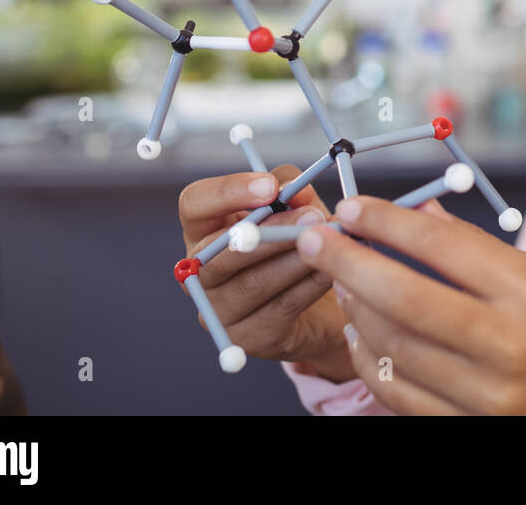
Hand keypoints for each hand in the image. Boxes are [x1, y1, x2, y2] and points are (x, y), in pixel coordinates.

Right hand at [178, 164, 351, 374]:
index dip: (227, 192)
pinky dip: (309, 286)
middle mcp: (201, 272)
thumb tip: (294, 191)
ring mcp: (219, 309)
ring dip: (294, 259)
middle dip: (271, 232)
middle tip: (312, 217)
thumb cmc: (300, 247)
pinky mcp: (247, 338)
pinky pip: (279, 307)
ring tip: (329, 243)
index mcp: (204, 231)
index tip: (270, 187)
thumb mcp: (298, 209)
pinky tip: (331, 271)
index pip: (194, 204)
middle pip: (219, 250)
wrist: (325, 306)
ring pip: (252, 283)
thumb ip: (292, 192)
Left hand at [293, 195, 525, 414]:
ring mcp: (486, 392)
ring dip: (353, 308)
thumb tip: (416, 212)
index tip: (352, 208)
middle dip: (348, 261)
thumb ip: (475, 250)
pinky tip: (360, 332)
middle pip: (405, 295)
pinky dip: (368, 358)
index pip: (443, 245)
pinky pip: (396, 392)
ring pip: (393, 345)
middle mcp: (508, 341)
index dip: (388, 223)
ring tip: (339, 281)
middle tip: (315, 239)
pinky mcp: (468, 427)